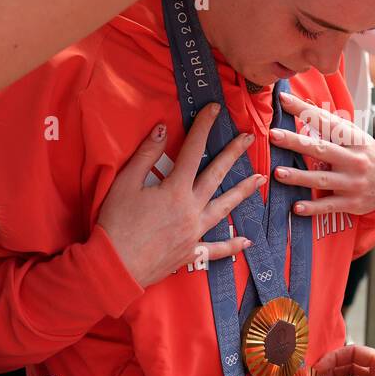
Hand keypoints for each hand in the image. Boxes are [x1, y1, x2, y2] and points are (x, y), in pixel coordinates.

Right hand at [97, 104, 260, 287]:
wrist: (114, 267)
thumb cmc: (116, 223)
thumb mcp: (125, 183)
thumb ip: (146, 155)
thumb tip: (163, 129)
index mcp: (175, 189)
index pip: (193, 150)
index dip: (204, 126)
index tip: (215, 109)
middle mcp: (190, 209)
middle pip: (216, 176)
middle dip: (233, 154)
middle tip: (249, 138)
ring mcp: (194, 232)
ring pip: (224, 208)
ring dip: (243, 192)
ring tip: (260, 180)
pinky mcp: (190, 252)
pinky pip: (215, 248)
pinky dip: (231, 245)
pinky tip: (246, 241)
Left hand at [269, 90, 374, 216]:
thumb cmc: (366, 155)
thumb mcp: (355, 136)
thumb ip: (330, 124)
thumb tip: (301, 104)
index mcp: (354, 140)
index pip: (327, 122)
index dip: (305, 111)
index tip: (283, 100)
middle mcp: (354, 160)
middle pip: (322, 150)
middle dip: (296, 142)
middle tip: (274, 135)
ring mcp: (352, 183)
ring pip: (322, 179)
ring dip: (299, 177)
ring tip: (278, 172)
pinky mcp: (351, 203)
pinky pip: (329, 206)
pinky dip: (312, 207)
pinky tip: (296, 208)